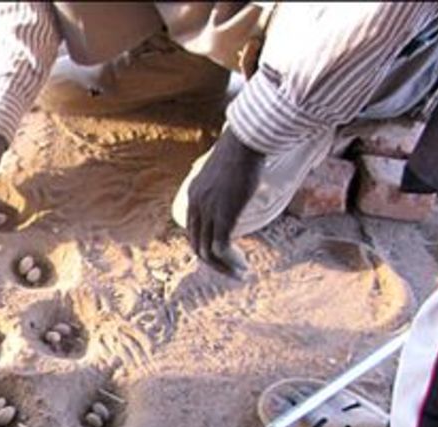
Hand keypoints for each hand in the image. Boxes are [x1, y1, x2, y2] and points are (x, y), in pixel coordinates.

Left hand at [185, 128, 262, 274]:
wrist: (245, 141)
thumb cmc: (243, 150)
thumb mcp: (227, 171)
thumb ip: (226, 184)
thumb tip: (239, 185)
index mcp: (193, 195)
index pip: (192, 230)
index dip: (205, 246)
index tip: (223, 255)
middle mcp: (196, 205)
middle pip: (196, 244)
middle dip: (213, 263)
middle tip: (232, 271)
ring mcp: (208, 211)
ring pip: (207, 251)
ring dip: (224, 267)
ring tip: (240, 274)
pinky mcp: (223, 215)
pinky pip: (221, 247)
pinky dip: (231, 261)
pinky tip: (244, 266)